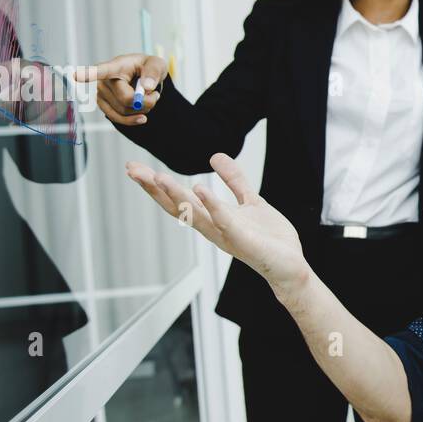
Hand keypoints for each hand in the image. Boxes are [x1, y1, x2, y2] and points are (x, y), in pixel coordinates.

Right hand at [74, 53, 168, 126]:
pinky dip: (134, 119)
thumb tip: (147, 87)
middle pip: (126, 99)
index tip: (75, 75)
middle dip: (146, 101)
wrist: (145, 80)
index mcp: (115, 67)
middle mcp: (103, 81)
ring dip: (143, 109)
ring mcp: (101, 96)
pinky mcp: (104, 107)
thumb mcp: (157, 64)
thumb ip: (153, 72)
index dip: (88, 73)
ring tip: (148, 98)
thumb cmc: (148, 68)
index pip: (101, 70)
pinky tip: (142, 116)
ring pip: (124, 111)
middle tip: (155, 95)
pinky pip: (119, 120)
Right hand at [125, 153, 309, 297]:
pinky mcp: (243, 240)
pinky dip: (211, 205)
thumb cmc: (269, 238)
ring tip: (157, 177)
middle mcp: (213, 228)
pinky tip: (199, 188)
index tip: (135, 167)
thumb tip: (216, 156)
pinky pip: (224, 220)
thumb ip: (234, 180)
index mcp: (212, 218)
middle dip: (154, 188)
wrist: (290, 265)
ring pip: (194, 214)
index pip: (178, 199)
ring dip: (176, 196)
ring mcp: (226, 235)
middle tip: (132, 169)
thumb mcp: (250, 201)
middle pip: (176, 206)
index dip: (156, 184)